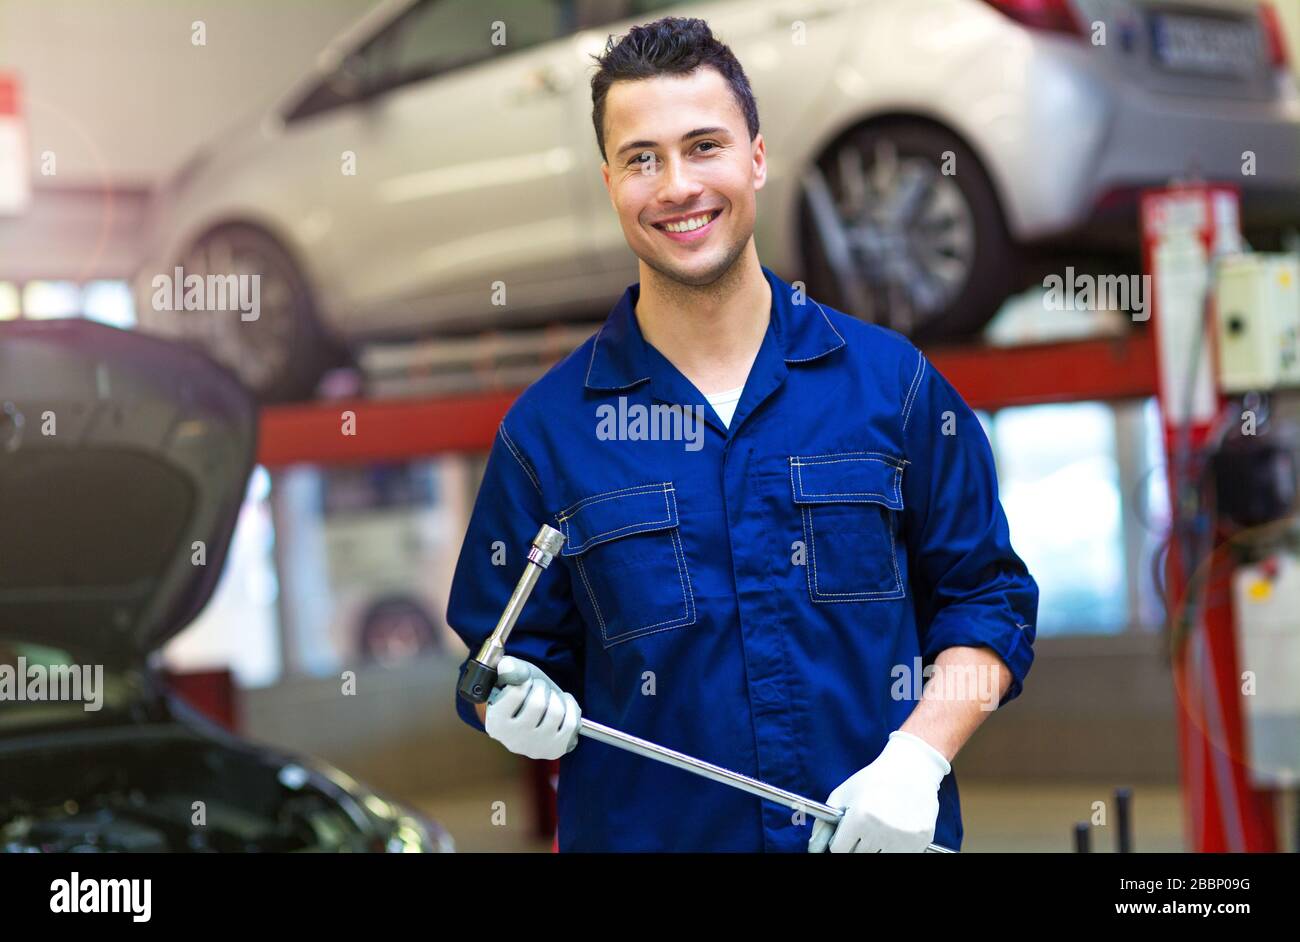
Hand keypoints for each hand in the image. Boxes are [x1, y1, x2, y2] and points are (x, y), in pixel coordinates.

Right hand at [483, 656, 580, 760]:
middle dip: (542, 687)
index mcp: (496, 722)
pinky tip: (562, 705)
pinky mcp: (556, 749)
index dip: (526, 680)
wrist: (533, 717)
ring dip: (556, 697)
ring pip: (556, 712)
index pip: (516, 693)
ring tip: (550, 698)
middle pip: (537, 703)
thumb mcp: (513, 677)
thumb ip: (509, 668)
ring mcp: (535, 748)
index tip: (525, 682)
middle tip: (539, 689)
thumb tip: (507, 666)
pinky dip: (571, 707)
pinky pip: (572, 723)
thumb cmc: (521, 695)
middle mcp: (513, 740)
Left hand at [807, 730, 949, 852]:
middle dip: (857, 846)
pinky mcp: (921, 840)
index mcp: (859, 817)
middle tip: (863, 831)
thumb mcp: (842, 795)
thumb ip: (824, 824)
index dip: (840, 844)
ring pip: (880, 858)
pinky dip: (895, 848)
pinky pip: (902, 856)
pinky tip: (894, 832)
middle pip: (859, 856)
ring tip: (878, 830)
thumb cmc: (872, 781)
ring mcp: (903, 837)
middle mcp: (881, 829)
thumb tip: (814, 849)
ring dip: (876, 848)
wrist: (912, 769)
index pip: (839, 850)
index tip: (844, 838)